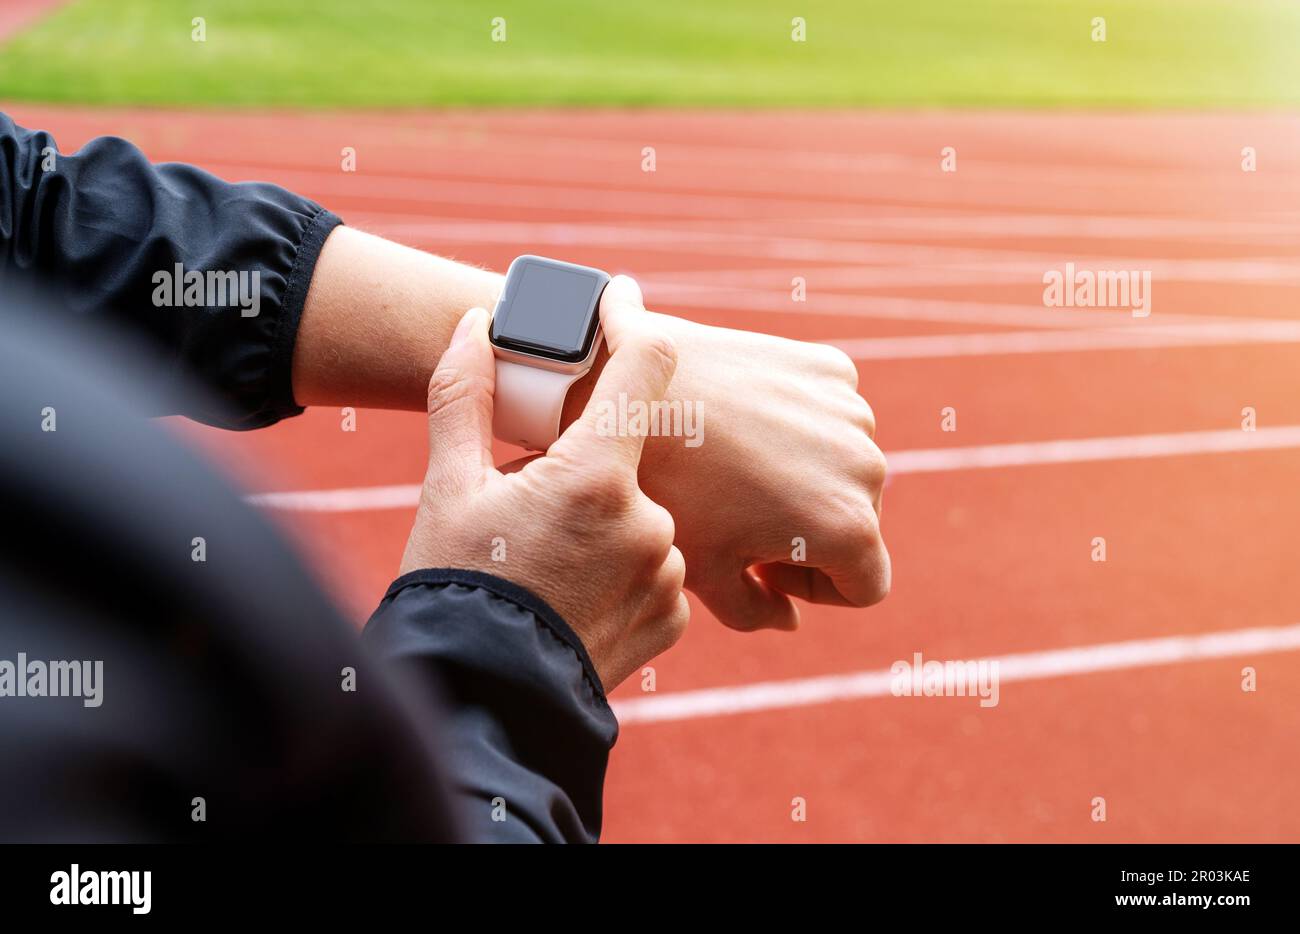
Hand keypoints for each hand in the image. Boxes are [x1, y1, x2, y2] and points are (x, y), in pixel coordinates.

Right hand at [400, 281, 688, 690]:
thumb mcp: (449, 488)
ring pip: (644, 513)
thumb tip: (476, 325)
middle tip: (534, 502)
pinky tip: (576, 591)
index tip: (619, 298)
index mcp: (595, 477)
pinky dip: (623, 565)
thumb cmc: (457, 587)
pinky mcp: (675, 615)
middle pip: (629, 454)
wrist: (483, 699)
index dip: (631, 319)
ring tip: (549, 561)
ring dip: (605, 520)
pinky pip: (656, 565)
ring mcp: (668, 572)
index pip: (645, 365)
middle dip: (586, 463)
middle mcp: (650, 520)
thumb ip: (465, 397)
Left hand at [564, 290, 889, 632]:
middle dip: (811, 530)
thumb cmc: (664, 490)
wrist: (629, 392)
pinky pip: (833, 414)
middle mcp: (866, 466)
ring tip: (739, 473)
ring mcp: (851, 409)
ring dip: (809, 476)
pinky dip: (804, 424)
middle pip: (859, 521)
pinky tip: (745, 426)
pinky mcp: (829, 367)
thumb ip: (755, 612)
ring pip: (846, 467)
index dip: (816, 589)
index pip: (867, 584)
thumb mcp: (703, 571)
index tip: (764, 568)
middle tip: (742, 519)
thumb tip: (789, 618)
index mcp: (847, 527)